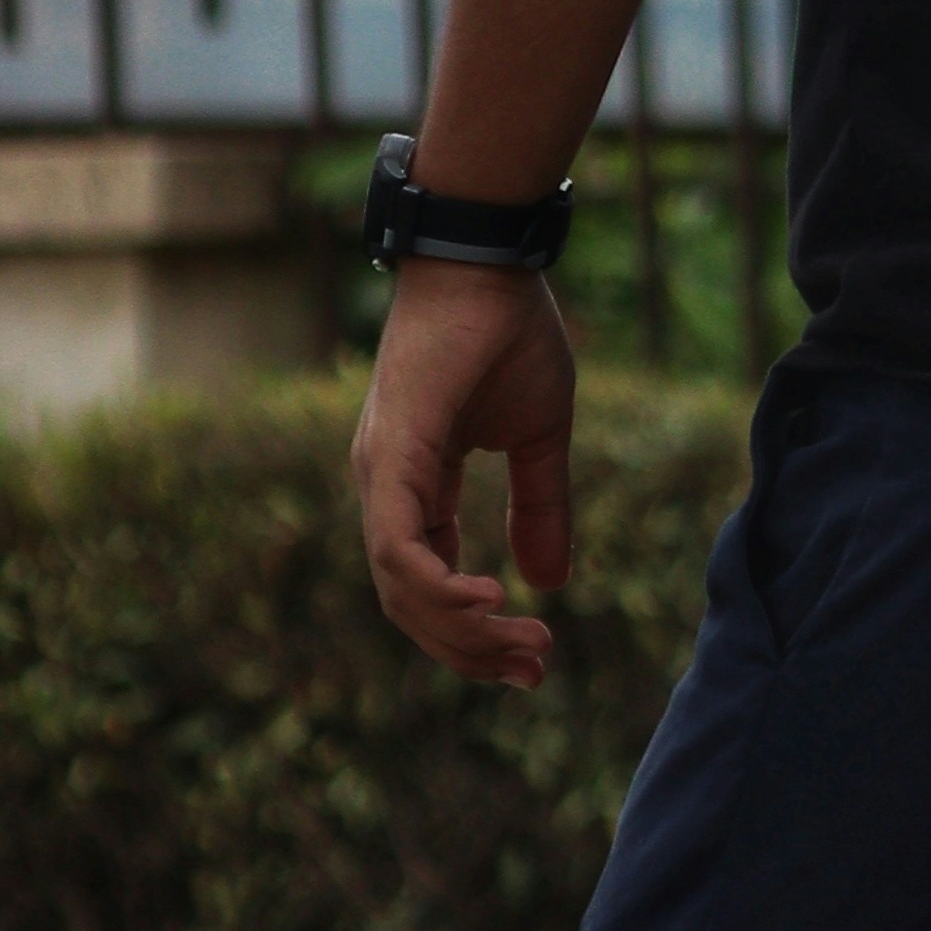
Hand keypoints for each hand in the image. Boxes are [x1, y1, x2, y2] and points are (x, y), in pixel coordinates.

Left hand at [352, 263, 577, 691]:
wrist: (487, 259)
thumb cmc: (509, 331)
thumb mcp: (538, 436)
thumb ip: (540, 507)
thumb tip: (548, 583)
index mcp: (413, 482)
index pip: (428, 580)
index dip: (476, 630)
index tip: (536, 658)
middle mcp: (385, 485)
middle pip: (410, 600)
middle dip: (472, 650)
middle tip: (535, 670)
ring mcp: (382, 472)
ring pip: (401, 586)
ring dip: (462, 630)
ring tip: (526, 645)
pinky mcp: (392, 455)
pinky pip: (401, 545)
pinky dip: (439, 586)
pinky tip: (490, 602)